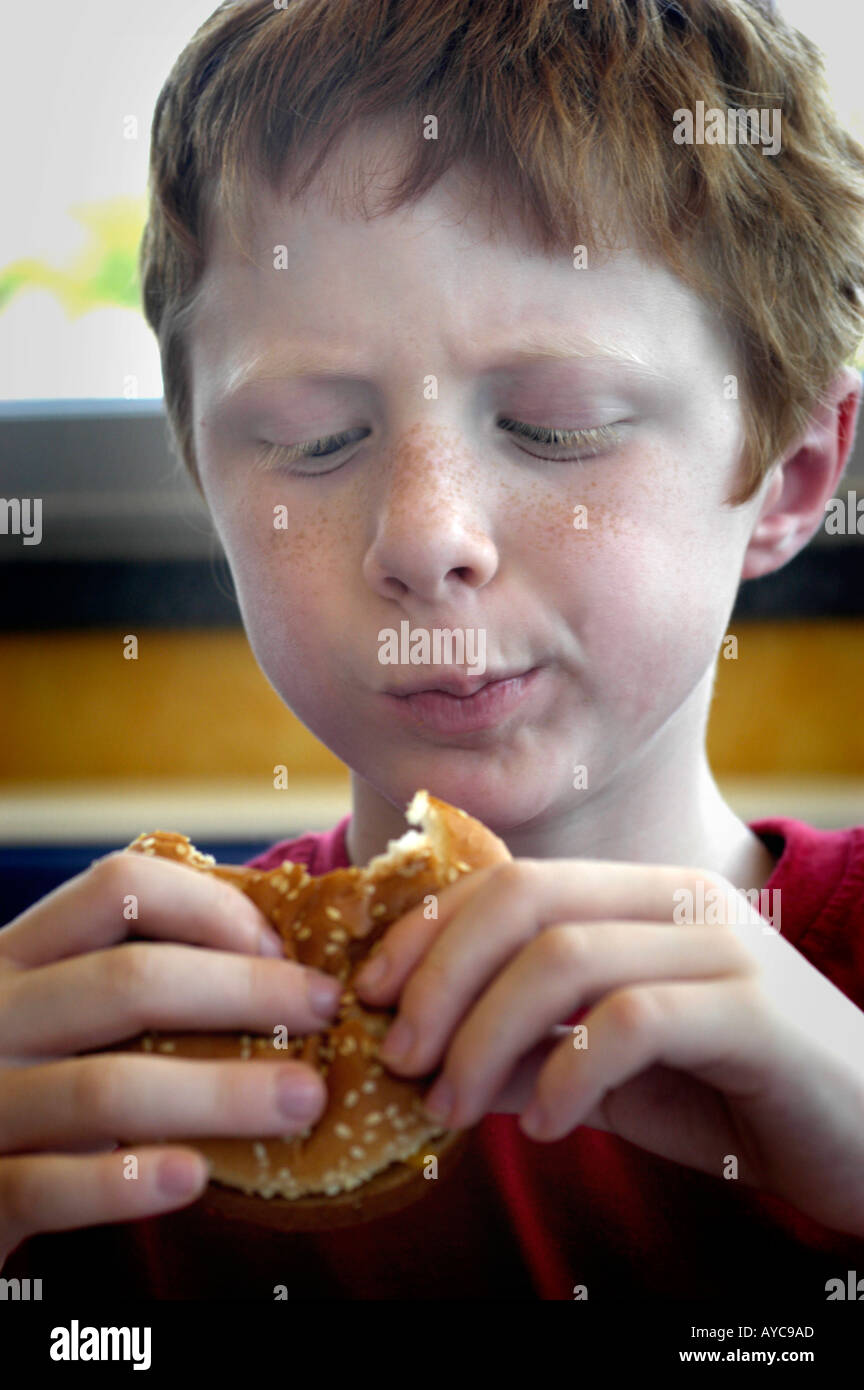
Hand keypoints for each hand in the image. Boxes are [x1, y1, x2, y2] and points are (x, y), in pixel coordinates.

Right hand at [0, 850, 342, 1268]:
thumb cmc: (32, 1081)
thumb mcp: (62, 1011)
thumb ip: (133, 984)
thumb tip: (288, 971)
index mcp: (21, 955)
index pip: (117, 888)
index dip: (211, 907)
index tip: (282, 948)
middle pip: (126, 981)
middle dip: (243, 992)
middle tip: (325, 1012)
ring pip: (102, 1090)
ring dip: (218, 1093)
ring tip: (303, 1099)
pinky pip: (50, 1188)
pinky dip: (127, 1184)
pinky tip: (195, 1177)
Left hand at [354, 859, 863, 1235]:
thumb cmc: (728, 1094)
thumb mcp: (604, 1074)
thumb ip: (523, 1053)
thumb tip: (424, 1058)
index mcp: (641, 895)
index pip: (509, 879)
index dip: (427, 930)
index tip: (369, 993)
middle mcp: (679, 900)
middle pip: (524, 899)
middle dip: (439, 975)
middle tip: (396, 1054)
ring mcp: (721, 950)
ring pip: (565, 956)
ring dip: (484, 1034)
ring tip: (450, 1105)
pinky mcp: (754, 1014)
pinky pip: (632, 1021)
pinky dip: (566, 1072)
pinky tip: (543, 1125)